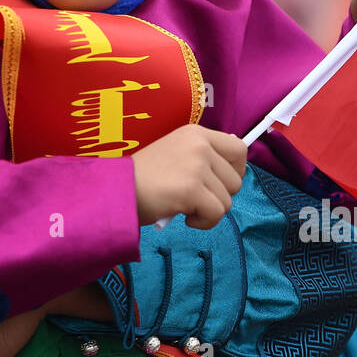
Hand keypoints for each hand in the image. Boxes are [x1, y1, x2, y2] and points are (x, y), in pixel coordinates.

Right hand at [131, 123, 245, 229]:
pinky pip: (216, 214)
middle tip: (197, 199)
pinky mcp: (192, 189)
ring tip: (186, 207)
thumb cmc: (143, 176)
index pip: (239, 149)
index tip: (219, 183)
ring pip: (227, 200)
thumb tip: (235, 167)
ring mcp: (197, 166)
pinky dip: (203, 222)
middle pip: (236, 180)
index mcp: (196, 133)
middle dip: (220, 196)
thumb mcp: (176, 153)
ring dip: (209, 211)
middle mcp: (200, 145)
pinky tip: (184, 217)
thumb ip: (202, 156)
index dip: (236, 170)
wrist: (117, 189)